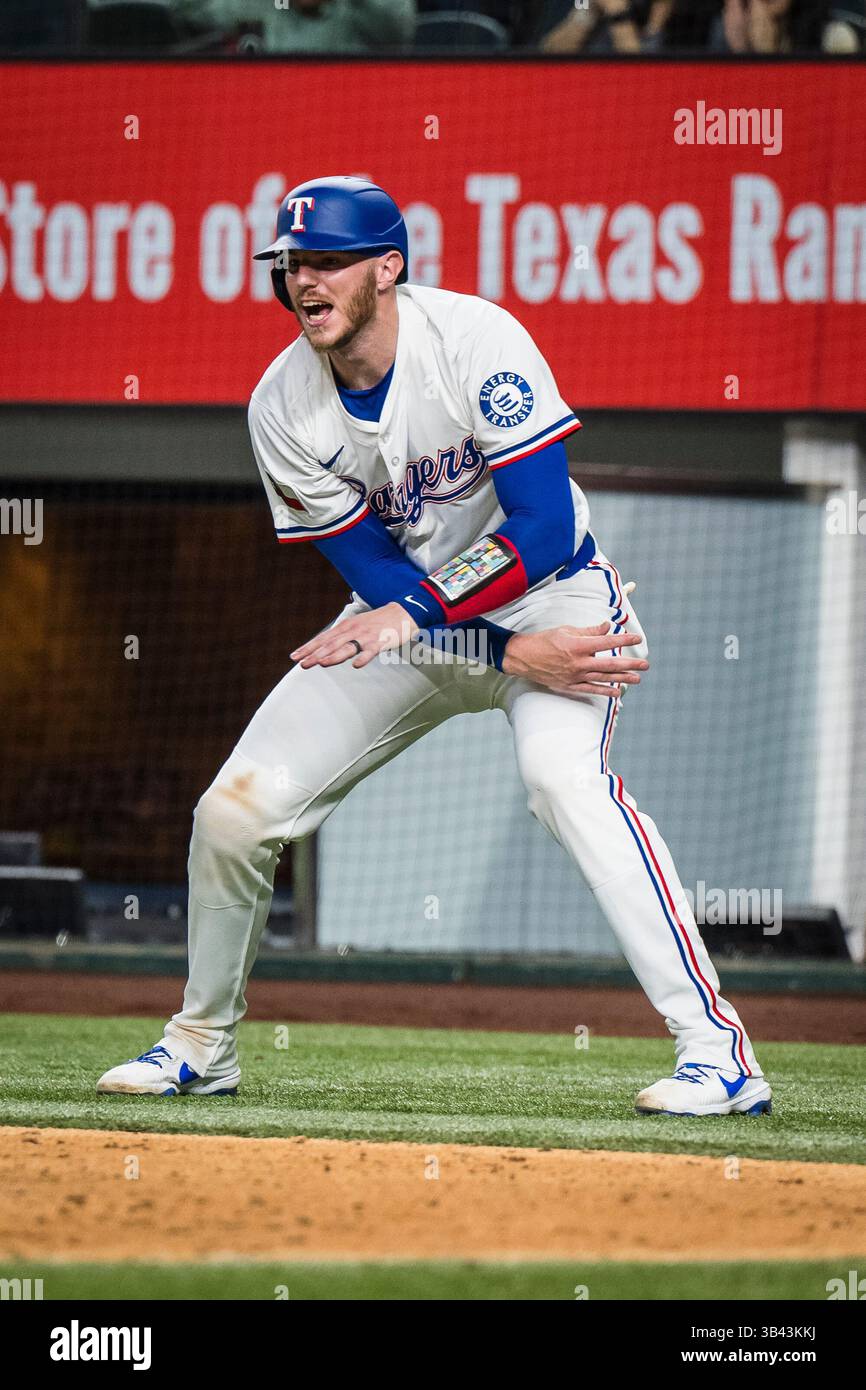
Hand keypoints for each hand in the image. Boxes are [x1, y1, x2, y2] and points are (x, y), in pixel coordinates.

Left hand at [291, 601, 418, 669]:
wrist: (402, 613)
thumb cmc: (377, 623)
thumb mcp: (355, 626)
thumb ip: (340, 638)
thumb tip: (323, 649)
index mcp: (345, 627)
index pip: (323, 638)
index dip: (308, 647)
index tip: (294, 656)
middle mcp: (353, 630)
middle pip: (331, 644)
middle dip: (316, 654)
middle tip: (303, 663)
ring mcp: (367, 636)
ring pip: (348, 647)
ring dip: (334, 655)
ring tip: (322, 663)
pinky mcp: (381, 641)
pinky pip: (371, 651)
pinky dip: (364, 658)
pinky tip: (356, 665)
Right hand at [501, 621, 648, 697]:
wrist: (523, 657)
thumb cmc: (545, 640)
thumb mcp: (567, 630)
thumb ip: (589, 631)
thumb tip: (607, 627)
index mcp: (578, 645)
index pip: (606, 642)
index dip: (623, 641)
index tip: (636, 638)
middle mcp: (578, 662)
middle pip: (609, 665)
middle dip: (629, 664)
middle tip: (645, 665)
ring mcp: (574, 676)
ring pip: (603, 679)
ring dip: (622, 679)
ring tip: (637, 679)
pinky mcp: (569, 685)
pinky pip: (590, 690)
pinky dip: (604, 691)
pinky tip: (617, 693)